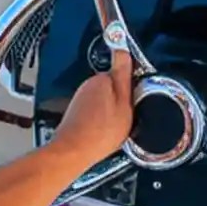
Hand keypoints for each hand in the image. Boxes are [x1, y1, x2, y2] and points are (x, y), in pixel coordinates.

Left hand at [52, 48, 132, 166]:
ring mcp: (80, 98)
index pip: (121, 73)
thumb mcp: (125, 105)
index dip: (130, 88)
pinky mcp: (75, 111)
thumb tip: (124, 52)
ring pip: (103, 100)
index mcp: (101, 79)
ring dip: (109, 111)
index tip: (133, 100)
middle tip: (124, 117)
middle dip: (119, 100)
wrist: (73, 152)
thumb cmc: (99, 133)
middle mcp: (87, 85)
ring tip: (112, 128)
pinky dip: (99, 120)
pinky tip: (102, 132)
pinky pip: (94, 112)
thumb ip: (124, 77)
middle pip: (112, 87)